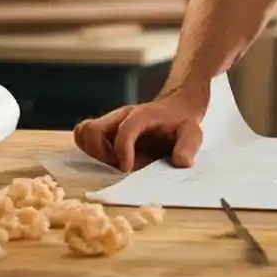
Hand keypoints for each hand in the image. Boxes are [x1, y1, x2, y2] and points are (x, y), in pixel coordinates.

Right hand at [73, 82, 209, 172]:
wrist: (175, 109)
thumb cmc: (181, 122)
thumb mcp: (192, 132)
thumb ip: (188, 146)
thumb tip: (182, 163)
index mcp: (142, 115)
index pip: (124, 129)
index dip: (122, 150)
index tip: (128, 168)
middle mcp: (121, 116)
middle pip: (91, 130)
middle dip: (100, 154)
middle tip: (119, 165)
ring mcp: (110, 122)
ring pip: (83, 133)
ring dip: (93, 154)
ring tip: (113, 162)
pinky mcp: (105, 131)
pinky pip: (84, 137)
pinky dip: (91, 152)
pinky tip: (110, 160)